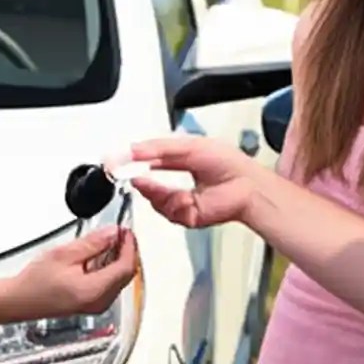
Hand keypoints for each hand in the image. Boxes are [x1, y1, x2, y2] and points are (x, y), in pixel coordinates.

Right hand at [11, 225, 137, 318]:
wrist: (18, 301)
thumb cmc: (34, 284)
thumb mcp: (64, 255)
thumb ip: (92, 244)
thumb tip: (112, 234)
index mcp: (95, 291)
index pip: (126, 267)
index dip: (129, 246)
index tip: (125, 232)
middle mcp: (100, 302)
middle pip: (125, 274)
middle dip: (125, 251)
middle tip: (120, 234)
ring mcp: (96, 305)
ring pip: (118, 279)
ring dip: (117, 259)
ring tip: (109, 240)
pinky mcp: (91, 304)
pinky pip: (109, 285)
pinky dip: (108, 268)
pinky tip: (99, 256)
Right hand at [127, 135, 261, 228]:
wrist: (246, 184)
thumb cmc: (228, 163)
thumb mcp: (188, 147)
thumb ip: (158, 149)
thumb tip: (134, 150)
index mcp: (180, 163)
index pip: (150, 162)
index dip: (133, 161)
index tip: (116, 160)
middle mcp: (179, 183)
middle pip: (149, 186)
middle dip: (135, 179)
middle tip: (119, 171)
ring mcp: (183, 202)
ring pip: (156, 201)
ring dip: (151, 190)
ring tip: (145, 180)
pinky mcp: (188, 216)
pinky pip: (169, 212)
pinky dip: (170, 203)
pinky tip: (179, 196)